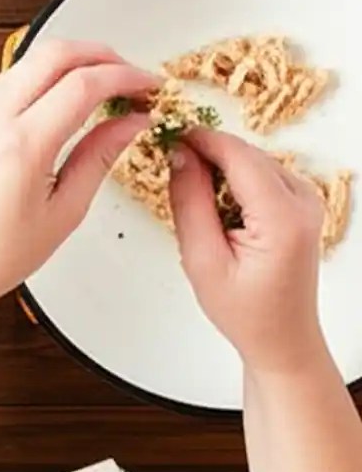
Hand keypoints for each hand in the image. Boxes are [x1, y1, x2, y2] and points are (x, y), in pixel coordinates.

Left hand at [0, 40, 157, 309]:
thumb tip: (133, 122)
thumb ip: (100, 157)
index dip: (125, 77)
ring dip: (73, 61)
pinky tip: (66, 97)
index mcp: (21, 145)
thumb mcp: (65, 211)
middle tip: (131, 77)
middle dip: (102, 55)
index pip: (84, 83)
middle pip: (56, 53)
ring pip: (31, 58)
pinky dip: (45, 74)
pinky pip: (11, 76)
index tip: (150, 86)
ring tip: (105, 88)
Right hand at [170, 130, 327, 373]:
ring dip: (219, 167)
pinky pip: (260, 173)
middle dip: (206, 152)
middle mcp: (304, 201)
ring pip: (252, 159)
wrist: (282, 337)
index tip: (164, 134)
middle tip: (168, 164)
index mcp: (283, 217)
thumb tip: (179, 153)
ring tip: (191, 196)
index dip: (199, 139)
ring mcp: (307, 200)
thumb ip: (190, 201)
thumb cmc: (244, 310)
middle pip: (246, 153)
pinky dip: (233, 179)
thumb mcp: (202, 259)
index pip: (237, 155)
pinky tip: (216, 206)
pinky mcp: (301, 203)